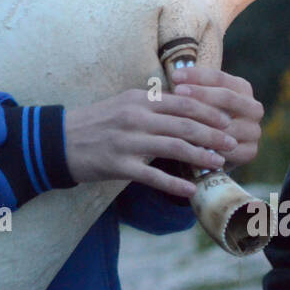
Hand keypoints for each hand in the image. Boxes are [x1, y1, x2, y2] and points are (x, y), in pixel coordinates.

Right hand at [63, 86, 235, 198]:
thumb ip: (152, 105)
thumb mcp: (123, 104)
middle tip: (232, 143)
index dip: (209, 112)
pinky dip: (174, 184)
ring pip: (174, 148)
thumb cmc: (95, 123)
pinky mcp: (119, 165)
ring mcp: (127, 141)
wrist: (58, 141)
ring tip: (219, 163)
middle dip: (213, 135)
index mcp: (139, 100)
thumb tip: (184, 107)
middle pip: (184, 124)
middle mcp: (136, 117)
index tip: (227, 120)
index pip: (183, 102)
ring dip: (201, 156)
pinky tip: (190, 190)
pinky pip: (153, 176)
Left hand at [169, 67, 263, 167]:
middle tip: (177, 92)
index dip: (197, 75)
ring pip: (227, 124)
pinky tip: (190, 142)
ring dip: (203, 121)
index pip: (219, 77)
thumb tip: (170, 78)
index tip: (175, 76)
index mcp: (242, 88)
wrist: (211, 152)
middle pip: (227, 97)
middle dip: (200, 93)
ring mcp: (254, 130)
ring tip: (179, 118)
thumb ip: (190, 89)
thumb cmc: (200, 119)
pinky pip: (228, 148)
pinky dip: (209, 145)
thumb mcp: (198, 101)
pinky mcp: (250, 151)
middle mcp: (253, 108)